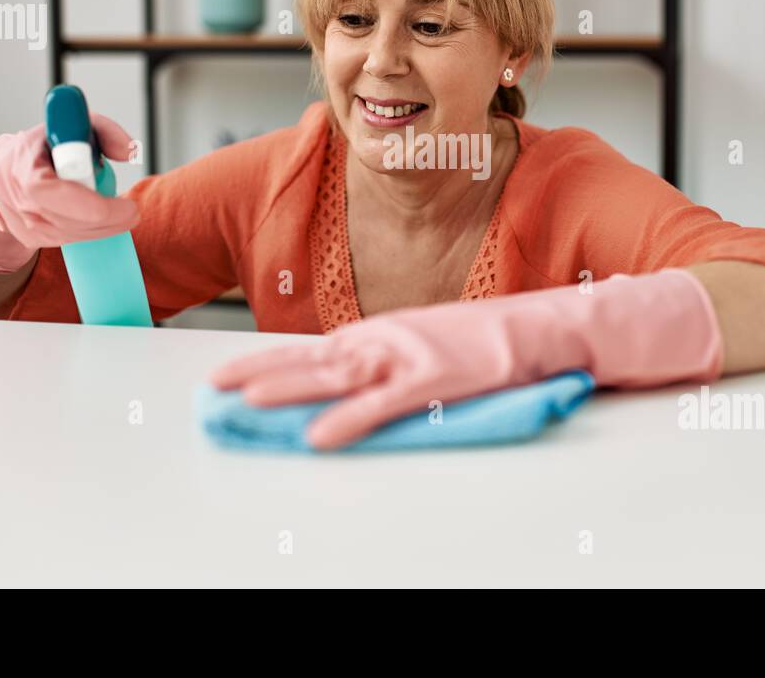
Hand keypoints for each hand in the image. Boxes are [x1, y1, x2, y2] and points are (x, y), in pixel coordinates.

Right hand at [0, 114, 140, 272]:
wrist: (2, 172)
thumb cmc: (41, 147)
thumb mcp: (70, 126)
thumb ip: (106, 131)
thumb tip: (130, 152)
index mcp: (23, 168)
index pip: (52, 195)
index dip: (93, 205)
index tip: (126, 205)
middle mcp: (18, 200)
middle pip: (69, 222)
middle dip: (108, 221)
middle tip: (131, 212)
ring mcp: (22, 223)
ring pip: (71, 235)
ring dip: (103, 228)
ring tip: (121, 213)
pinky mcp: (30, 238)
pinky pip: (68, 240)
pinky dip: (90, 232)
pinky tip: (100, 219)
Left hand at [210, 269, 724, 450]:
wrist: (550, 326)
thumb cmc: (492, 341)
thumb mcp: (432, 348)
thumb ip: (393, 364)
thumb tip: (354, 384)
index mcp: (385, 333)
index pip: (315, 350)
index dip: (269, 363)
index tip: (228, 377)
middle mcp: (389, 340)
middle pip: (313, 360)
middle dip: (260, 374)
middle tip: (214, 392)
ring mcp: (412, 357)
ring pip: (337, 377)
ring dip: (288, 391)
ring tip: (243, 406)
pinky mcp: (440, 380)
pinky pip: (386, 405)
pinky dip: (350, 422)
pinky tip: (318, 438)